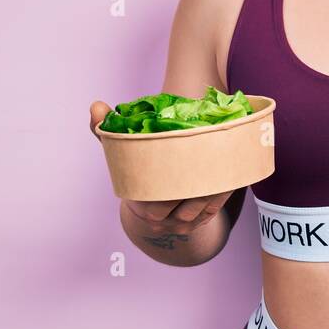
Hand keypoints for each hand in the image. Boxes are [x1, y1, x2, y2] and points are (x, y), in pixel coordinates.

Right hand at [89, 100, 234, 236]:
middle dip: (200, 182)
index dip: (175, 174)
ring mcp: (178, 223)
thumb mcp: (119, 152)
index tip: (188, 150)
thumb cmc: (135, 171)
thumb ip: (106, 130)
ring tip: (228, 163)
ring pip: (201, 207)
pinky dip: (224, 194)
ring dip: (216, 187)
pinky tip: (232, 175)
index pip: (157, 191)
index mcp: (138, 199)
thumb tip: (97, 105)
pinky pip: (213, 210)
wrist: (149, 206)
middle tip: (214, 155)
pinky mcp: (197, 223)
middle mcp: (158, 217)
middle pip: (182, 202)